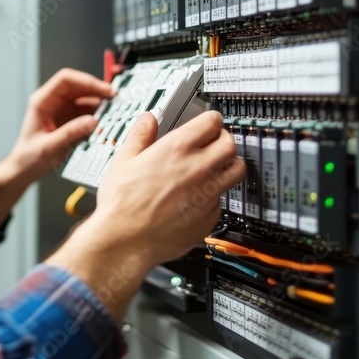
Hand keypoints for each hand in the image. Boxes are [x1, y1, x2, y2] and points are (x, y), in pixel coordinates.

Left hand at [6, 68, 114, 182]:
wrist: (24, 169)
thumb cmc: (29, 157)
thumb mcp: (49, 147)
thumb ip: (70, 133)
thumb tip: (92, 121)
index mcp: (42, 101)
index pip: (65, 80)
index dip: (86, 81)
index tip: (103, 90)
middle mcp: (52, 102)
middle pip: (78, 86)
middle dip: (97, 91)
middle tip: (115, 99)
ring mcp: (62, 110)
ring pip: (84, 98)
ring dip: (99, 104)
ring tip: (113, 112)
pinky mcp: (69, 119)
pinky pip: (86, 112)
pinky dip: (97, 115)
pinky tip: (105, 122)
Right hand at [88, 111, 244, 265]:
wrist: (126, 239)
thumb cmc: (122, 203)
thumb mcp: (123, 160)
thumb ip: (140, 135)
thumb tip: (148, 120)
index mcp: (177, 149)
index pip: (212, 122)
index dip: (211, 120)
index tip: (209, 123)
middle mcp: (198, 168)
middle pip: (230, 144)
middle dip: (224, 139)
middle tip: (214, 143)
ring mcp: (208, 194)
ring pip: (236, 171)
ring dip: (229, 165)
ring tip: (216, 167)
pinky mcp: (210, 216)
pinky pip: (221, 200)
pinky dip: (213, 195)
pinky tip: (196, 198)